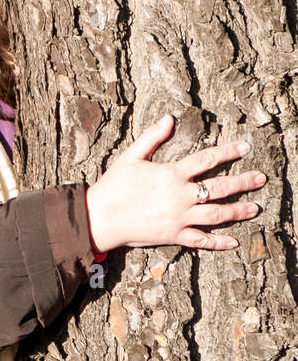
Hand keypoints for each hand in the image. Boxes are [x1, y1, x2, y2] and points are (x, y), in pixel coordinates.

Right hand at [84, 115, 265, 252]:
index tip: (245, 146)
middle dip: (243, 182)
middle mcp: (180, 196)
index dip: (228, 152)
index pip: (206, 160)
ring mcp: (179, 218)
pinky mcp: (175, 236)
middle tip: (261, 179)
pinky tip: (233, 241)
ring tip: (254, 207)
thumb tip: (169, 118)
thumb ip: (152, 137)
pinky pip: (202, 240)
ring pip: (217, 215)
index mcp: (170, 175)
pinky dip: (219, 242)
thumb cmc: (113, 184)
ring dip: (238, 211)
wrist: (100, 216)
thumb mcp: (130, 156)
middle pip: (219, 188)